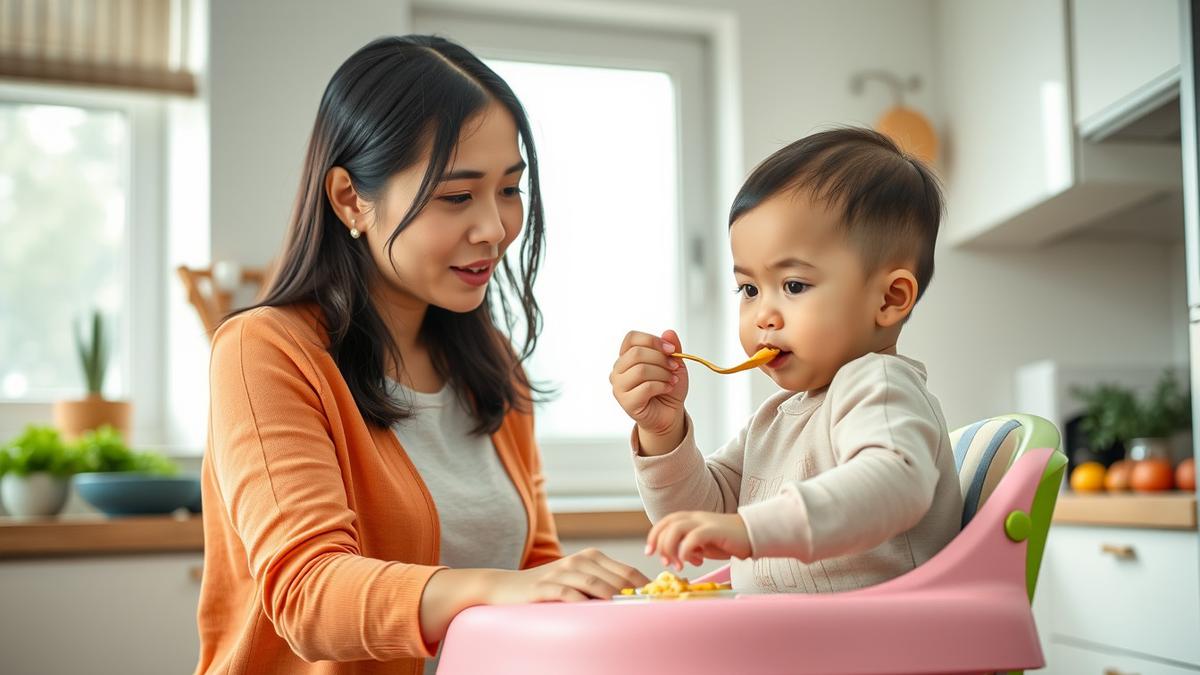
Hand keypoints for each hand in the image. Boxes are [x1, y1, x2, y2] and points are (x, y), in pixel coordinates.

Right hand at [488, 548, 650, 603]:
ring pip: (596, 585)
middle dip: (635, 595)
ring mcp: (562, 572)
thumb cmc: (549, 586)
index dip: (646, 587)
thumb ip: (604, 585)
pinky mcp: (546, 587)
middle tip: (651, 612)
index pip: (628, 572)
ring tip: (627, 614)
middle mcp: (580, 561)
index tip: (662, 602)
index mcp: (593, 557)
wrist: (506, 586)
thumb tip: (637, 601)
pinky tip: (593, 612)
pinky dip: (584, 602)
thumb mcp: (578, 579)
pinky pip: (569, 594)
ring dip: (613, 599)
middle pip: (616, 579)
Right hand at [610, 329, 688, 445]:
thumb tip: (669, 333)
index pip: (631, 338)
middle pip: (636, 353)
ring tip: (672, 379)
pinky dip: (662, 386)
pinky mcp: (626, 402)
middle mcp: (618, 370)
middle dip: (661, 358)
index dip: (652, 340)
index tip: (671, 349)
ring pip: (640, 370)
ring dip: (662, 373)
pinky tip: (668, 388)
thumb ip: (672, 348)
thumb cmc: (668, 387)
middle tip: (675, 366)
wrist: (669, 413)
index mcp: (626, 357)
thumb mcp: (675, 364)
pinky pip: (645, 388)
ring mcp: (619, 387)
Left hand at [645, 511, 751, 570]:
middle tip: (662, 561)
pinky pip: (693, 537)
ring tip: (677, 565)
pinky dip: (686, 550)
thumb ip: (689, 547)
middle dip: (659, 543)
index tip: (649, 552)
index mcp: (691, 519)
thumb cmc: (727, 541)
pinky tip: (692, 561)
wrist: (752, 534)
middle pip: (667, 524)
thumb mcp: (703, 545)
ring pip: (676, 528)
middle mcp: (695, 518)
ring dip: (671, 547)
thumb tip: (677, 558)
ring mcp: (704, 522)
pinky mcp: (714, 530)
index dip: (654, 536)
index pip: (665, 522)